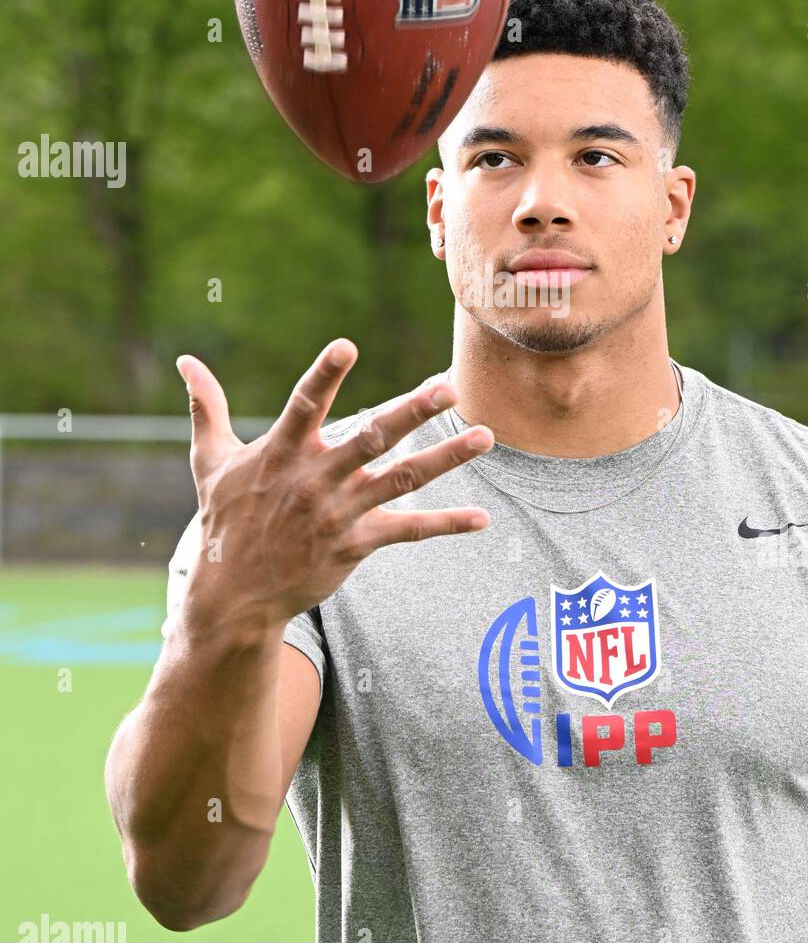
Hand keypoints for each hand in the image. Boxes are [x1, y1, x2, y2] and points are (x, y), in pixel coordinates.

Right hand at [175, 339, 493, 627]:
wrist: (232, 596)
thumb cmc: (224, 519)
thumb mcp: (210, 461)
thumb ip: (207, 407)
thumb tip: (185, 362)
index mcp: (281, 452)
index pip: (303, 405)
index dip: (324, 376)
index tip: (347, 346)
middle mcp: (314, 480)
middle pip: (370, 438)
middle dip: (412, 412)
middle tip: (448, 388)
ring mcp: (337, 513)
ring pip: (401, 479)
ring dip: (446, 458)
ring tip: (486, 436)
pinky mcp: (354, 544)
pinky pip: (407, 531)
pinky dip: (446, 525)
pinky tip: (483, 520)